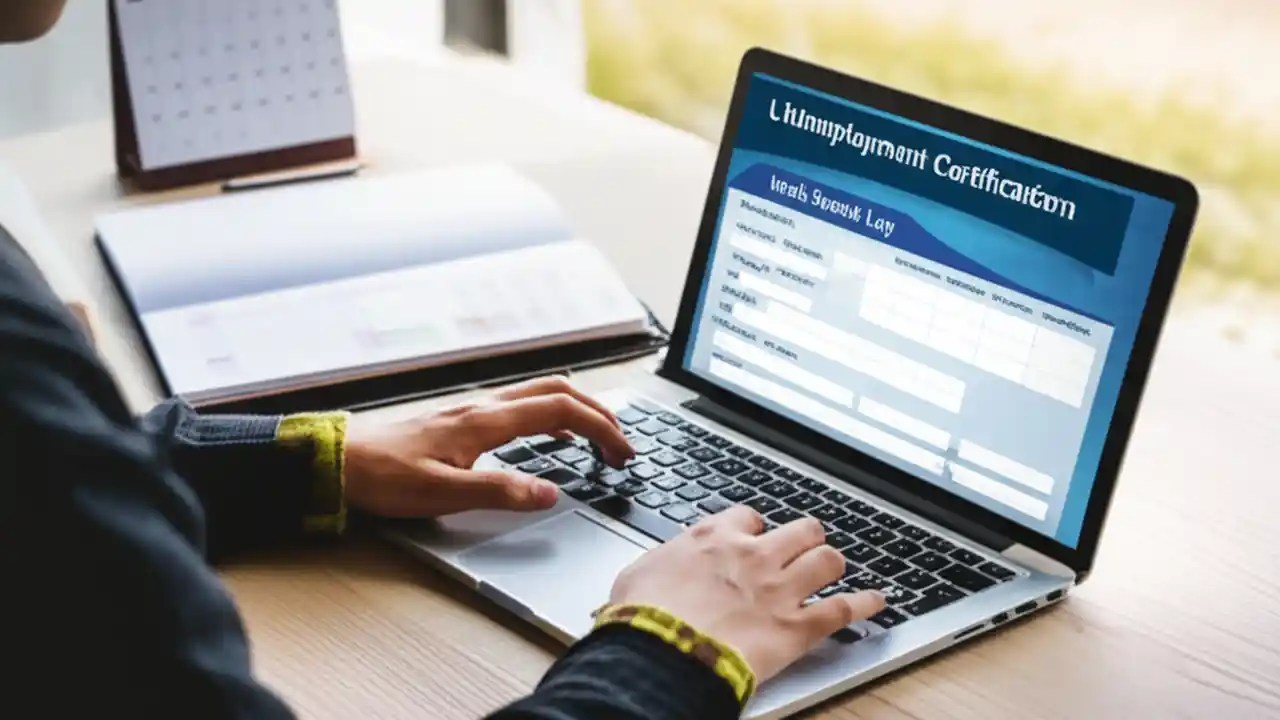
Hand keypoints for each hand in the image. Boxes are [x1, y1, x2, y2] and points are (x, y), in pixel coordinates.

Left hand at [343, 376, 632, 516]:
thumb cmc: (382, 476)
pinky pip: (521, 406)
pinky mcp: (463, 418)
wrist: (338, 460)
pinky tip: (551, 437)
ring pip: (540, 394)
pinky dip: (551, 416)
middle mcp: (484, 406)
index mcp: (486, 420)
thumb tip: (550, 493)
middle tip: (621, 444)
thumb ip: (500, 491)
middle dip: (599, 412)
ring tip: (598, 439)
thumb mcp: (443, 492)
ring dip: (577, 410)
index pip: (561, 409)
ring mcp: (473, 409)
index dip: (600, 427)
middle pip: (558, 391)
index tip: (622, 452)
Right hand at [608, 507, 885, 681]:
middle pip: (800, 529)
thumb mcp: (636, 576)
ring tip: (834, 568)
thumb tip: (655, 571)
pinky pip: (843, 608)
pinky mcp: (797, 626)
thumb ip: (661, 565)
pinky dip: (864, 604)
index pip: (747, 517)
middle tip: (803, 547)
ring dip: (832, 563)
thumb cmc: (642, 618)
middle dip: (805, 537)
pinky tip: (876, 602)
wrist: (662, 652)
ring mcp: (780, 588)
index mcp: (713, 538)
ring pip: (827, 559)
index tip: (752, 538)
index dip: (753, 529)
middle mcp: (754, 555)